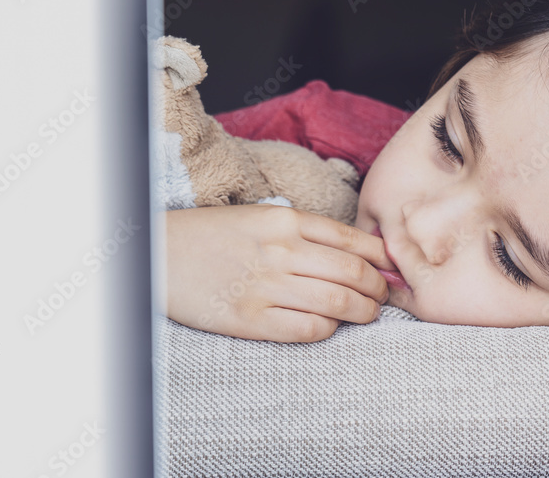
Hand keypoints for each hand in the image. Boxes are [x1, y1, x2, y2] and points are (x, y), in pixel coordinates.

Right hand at [162, 204, 392, 342]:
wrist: (158, 255)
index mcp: (286, 221)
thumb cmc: (216, 236)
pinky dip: (328, 330)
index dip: (382, 260)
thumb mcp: (262, 219)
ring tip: (365, 314)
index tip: (390, 271)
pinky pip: (307, 329)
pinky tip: (328, 326)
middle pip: (354, 273)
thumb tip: (362, 255)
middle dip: (379, 290)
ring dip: (363, 313)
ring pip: (338, 302)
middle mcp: (281, 251)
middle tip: (382, 298)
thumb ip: (307, 234)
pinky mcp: (249, 319)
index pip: (354, 241)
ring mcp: (265, 286)